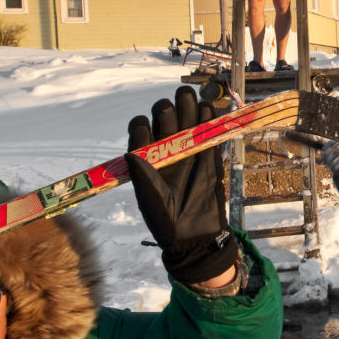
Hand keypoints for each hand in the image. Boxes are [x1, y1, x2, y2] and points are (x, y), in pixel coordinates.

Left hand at [125, 87, 237, 283]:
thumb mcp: (148, 198)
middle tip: (173, 120)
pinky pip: (208, 125)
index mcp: (144, 154)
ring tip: (192, 110)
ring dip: (188, 105)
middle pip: (164, 113)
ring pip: (186, 112)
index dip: (143, 126)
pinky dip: (208, 114)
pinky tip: (207, 114)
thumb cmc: (164, 218)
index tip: (148, 136)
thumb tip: (130, 153)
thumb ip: (141, 175)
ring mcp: (187, 145)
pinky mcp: (208, 151)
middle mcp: (164, 145)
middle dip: (168, 110)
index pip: (140, 126)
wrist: (193, 233)